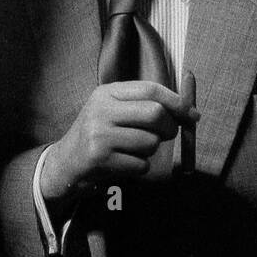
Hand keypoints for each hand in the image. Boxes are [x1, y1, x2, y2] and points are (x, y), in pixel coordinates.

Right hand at [41, 81, 197, 204]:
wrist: (64, 163)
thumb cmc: (98, 136)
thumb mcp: (114, 111)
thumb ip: (144, 106)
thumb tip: (189, 110)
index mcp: (107, 93)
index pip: (150, 89)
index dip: (177, 102)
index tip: (192, 114)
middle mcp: (101, 110)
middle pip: (154, 113)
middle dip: (169, 127)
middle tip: (166, 135)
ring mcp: (99, 134)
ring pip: (150, 141)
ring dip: (150, 150)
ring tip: (133, 150)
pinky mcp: (100, 158)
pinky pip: (140, 164)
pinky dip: (139, 167)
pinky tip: (123, 164)